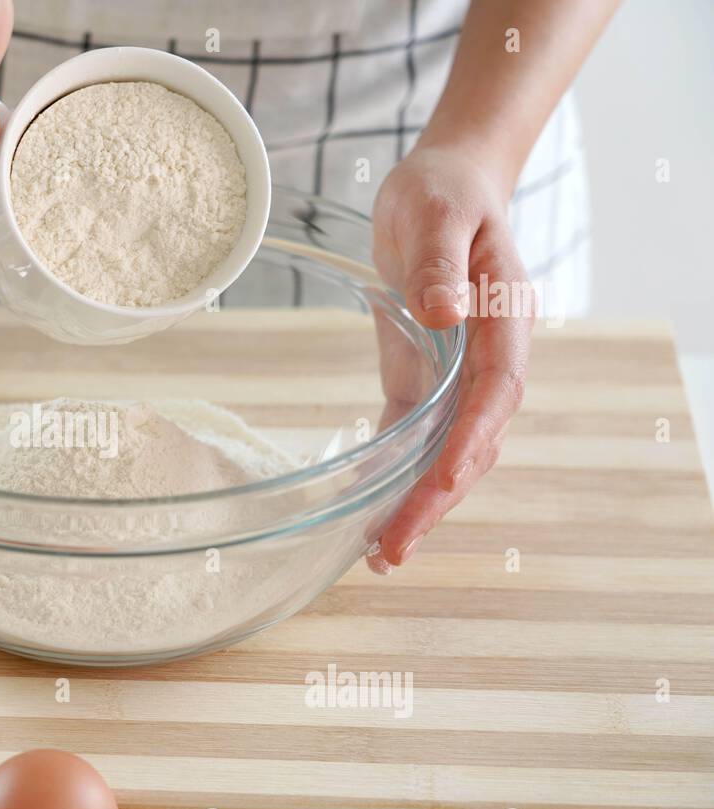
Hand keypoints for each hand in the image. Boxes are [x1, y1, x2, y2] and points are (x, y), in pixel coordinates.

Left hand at [367, 144, 533, 571]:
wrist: (446, 188)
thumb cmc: (446, 195)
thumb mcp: (437, 214)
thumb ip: (439, 263)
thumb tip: (444, 310)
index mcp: (506, 323)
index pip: (495, 394)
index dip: (471, 440)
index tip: (444, 478)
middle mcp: (490, 361)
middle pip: (472, 442)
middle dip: (437, 498)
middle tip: (393, 549)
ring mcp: (459, 376)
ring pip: (447, 452)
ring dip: (418, 501)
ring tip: (382, 552)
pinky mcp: (426, 378)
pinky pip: (416, 437)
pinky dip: (396, 475)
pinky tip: (370, 512)